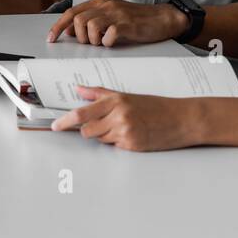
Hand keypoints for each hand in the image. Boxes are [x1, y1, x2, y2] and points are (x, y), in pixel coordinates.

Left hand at [46, 0, 186, 46]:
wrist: (163, 18)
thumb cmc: (136, 20)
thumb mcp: (111, 16)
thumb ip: (92, 20)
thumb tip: (70, 30)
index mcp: (100, 2)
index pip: (71, 12)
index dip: (58, 26)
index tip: (51, 38)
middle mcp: (106, 5)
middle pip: (78, 20)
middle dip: (80, 36)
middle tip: (91, 43)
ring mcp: (116, 14)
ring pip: (90, 27)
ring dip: (93, 41)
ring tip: (103, 43)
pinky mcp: (127, 25)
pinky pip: (108, 36)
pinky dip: (108, 43)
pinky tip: (114, 42)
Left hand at [50, 88, 202, 149]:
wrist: (182, 119)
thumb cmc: (156, 106)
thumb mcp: (127, 96)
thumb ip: (100, 94)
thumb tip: (79, 90)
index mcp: (116, 100)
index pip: (82, 113)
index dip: (65, 121)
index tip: (55, 126)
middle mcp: (118, 116)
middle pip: (87, 130)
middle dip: (90, 129)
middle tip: (104, 124)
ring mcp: (125, 132)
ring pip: (99, 139)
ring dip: (105, 135)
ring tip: (124, 127)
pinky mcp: (132, 146)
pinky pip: (114, 147)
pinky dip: (118, 142)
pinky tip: (133, 134)